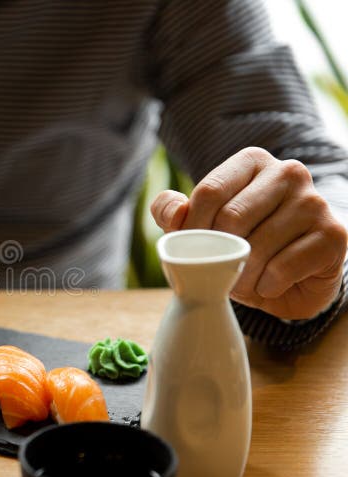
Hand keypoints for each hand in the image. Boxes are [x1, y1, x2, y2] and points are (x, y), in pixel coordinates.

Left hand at [151, 147, 347, 319]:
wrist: (288, 280)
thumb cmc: (239, 244)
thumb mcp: (198, 226)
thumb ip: (172, 211)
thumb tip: (175, 211)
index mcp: (252, 161)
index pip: (209, 192)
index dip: (192, 229)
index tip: (191, 250)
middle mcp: (288, 172)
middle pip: (232, 217)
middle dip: (217, 254)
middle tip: (218, 271)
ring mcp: (315, 202)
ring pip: (257, 245)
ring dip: (241, 275)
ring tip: (242, 281)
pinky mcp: (334, 235)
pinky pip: (283, 267)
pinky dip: (266, 285)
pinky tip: (269, 285)